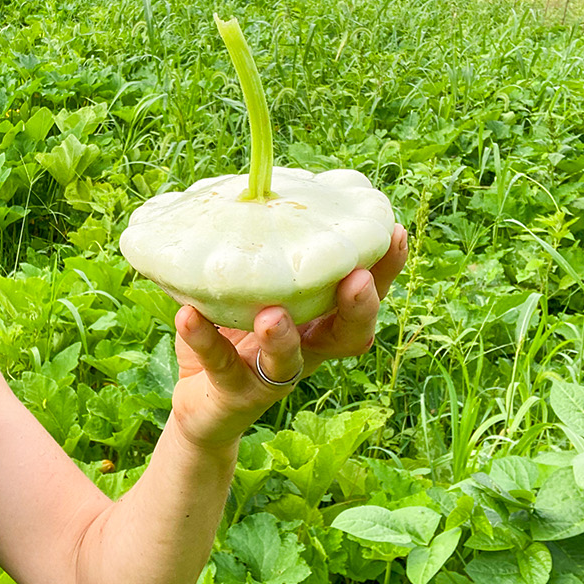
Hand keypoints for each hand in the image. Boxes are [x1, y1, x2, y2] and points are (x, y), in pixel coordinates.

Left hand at [168, 224, 408, 450]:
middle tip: (356, 280)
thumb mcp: (249, 288)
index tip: (395, 232)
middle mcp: (307, 349)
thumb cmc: (232, 330)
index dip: (386, 269)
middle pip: (349, 336)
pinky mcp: (234, 394)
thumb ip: (259, 252)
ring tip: (271, 313)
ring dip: (283, 337)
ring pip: (291, 363)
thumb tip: (253, 182)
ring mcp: (273, 376)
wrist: (201, 401)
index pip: (364, 294)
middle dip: (359, 309)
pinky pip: (221, 366)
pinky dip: (205, 340)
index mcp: (319, 319)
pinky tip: (187, 315)